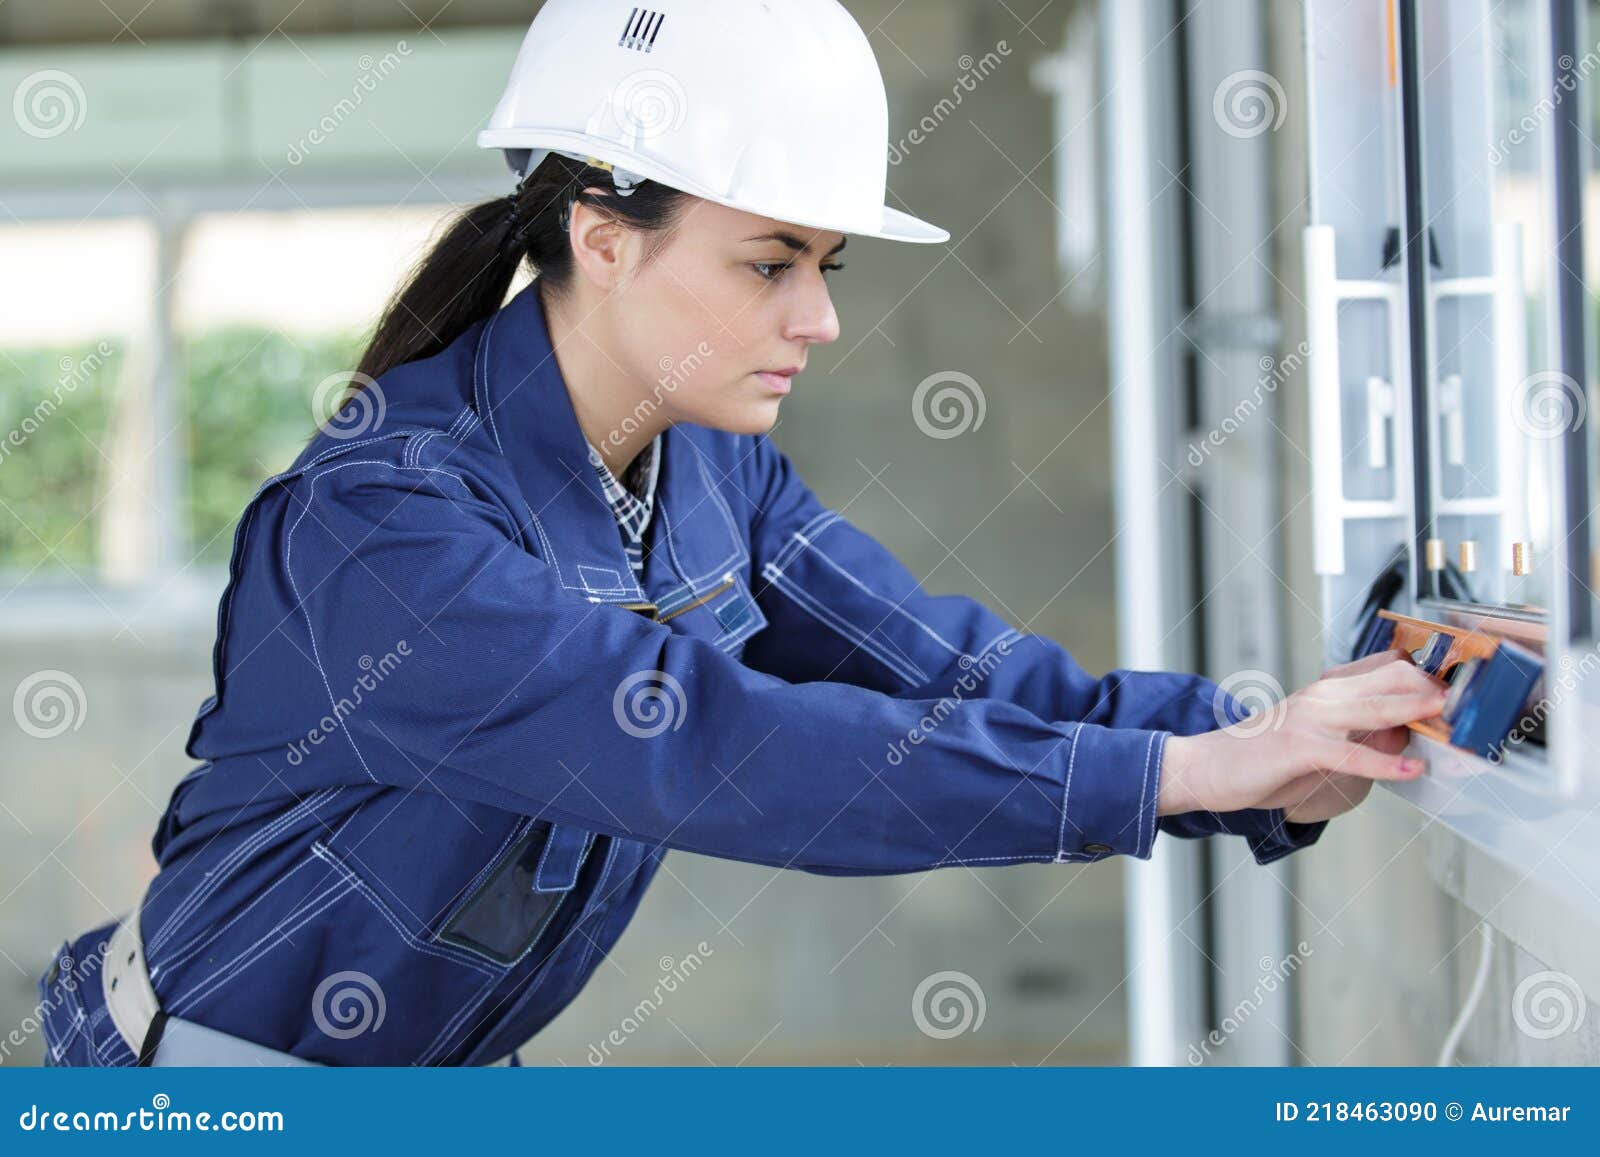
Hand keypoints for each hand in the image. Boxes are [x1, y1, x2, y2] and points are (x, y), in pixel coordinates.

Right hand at [1159, 650, 1446, 823]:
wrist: (1210, 766)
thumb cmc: (1263, 757)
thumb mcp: (1319, 737)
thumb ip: (1360, 729)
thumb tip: (1405, 730)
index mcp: (1330, 689)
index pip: (1390, 666)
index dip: (1431, 669)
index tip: (1467, 675)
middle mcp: (1325, 695)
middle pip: (1393, 679)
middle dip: (1436, 687)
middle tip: (1475, 696)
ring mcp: (1313, 718)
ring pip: (1378, 707)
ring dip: (1418, 711)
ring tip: (1451, 715)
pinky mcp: (1302, 747)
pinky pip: (1352, 754)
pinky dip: (1386, 762)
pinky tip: (1411, 769)